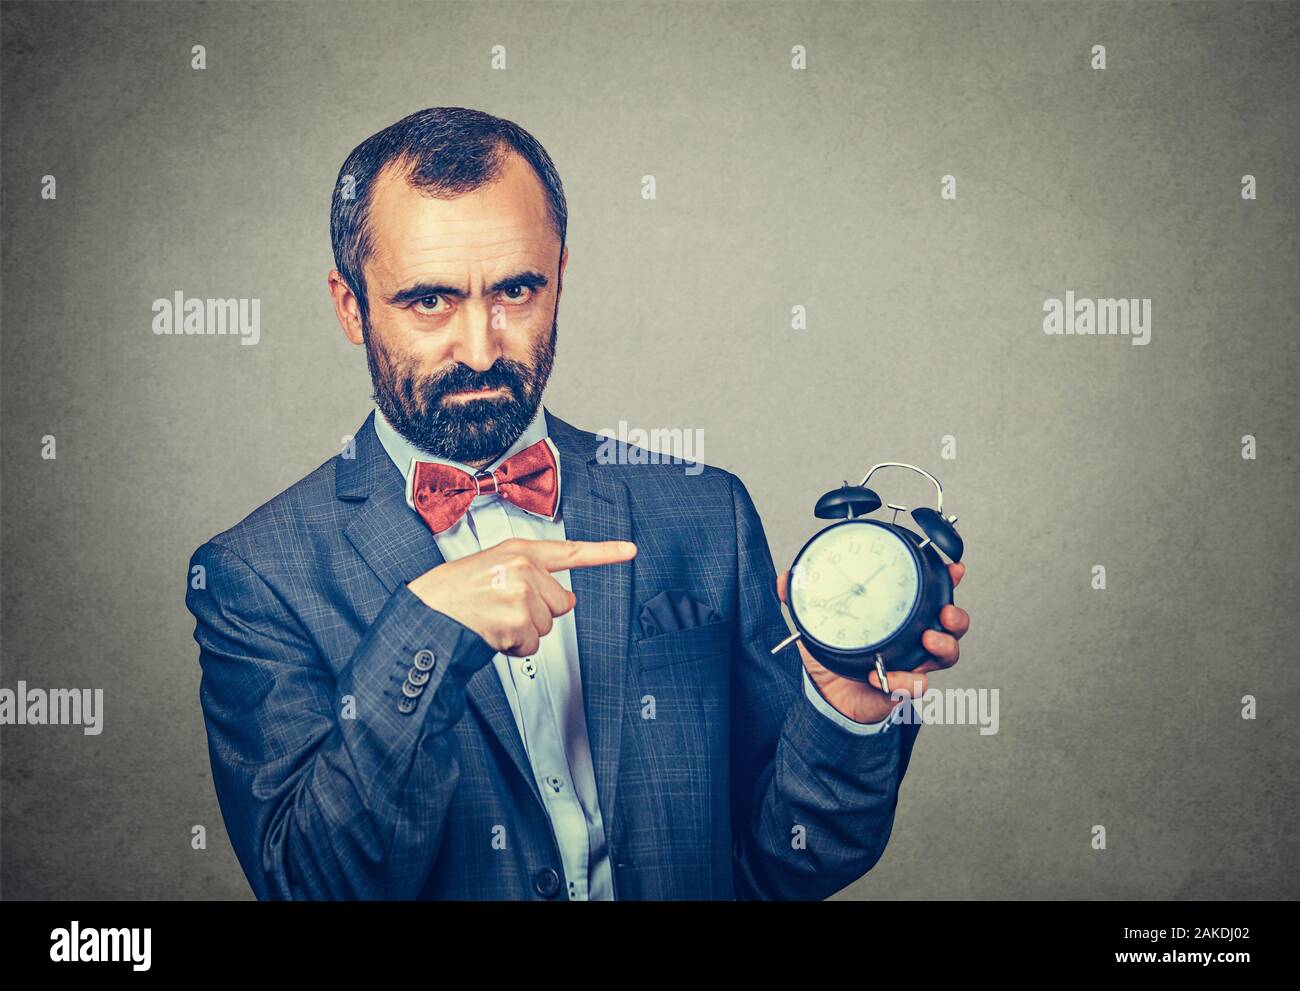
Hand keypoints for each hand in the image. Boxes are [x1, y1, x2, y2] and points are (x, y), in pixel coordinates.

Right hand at [408, 537, 637, 656]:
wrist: (424, 613)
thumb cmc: (452, 593)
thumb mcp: (491, 567)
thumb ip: (530, 577)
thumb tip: (567, 601)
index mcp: (518, 551)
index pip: (569, 551)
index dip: (604, 552)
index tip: (629, 550)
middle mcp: (523, 568)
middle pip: (560, 603)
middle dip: (536, 614)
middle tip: (501, 609)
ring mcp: (521, 594)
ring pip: (546, 626)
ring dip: (523, 633)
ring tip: (492, 620)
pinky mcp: (518, 620)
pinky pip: (532, 645)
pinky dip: (514, 648)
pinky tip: (492, 633)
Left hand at [776, 563, 969, 724]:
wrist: (825, 697)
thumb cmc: (829, 657)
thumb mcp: (816, 624)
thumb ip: (802, 600)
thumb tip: (785, 578)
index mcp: (899, 618)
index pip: (929, 594)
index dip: (946, 580)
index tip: (953, 567)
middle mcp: (912, 639)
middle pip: (951, 625)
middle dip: (957, 616)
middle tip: (946, 612)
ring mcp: (912, 664)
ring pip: (946, 654)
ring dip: (945, 645)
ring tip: (930, 639)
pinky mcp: (903, 689)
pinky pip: (916, 686)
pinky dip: (905, 681)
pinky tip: (887, 678)